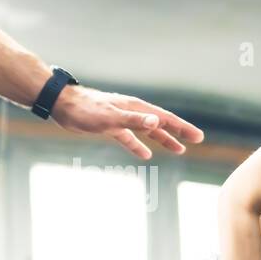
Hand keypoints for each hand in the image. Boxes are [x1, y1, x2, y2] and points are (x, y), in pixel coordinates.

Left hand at [49, 85, 204, 158]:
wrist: (62, 105)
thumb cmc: (86, 110)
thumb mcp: (111, 117)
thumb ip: (135, 121)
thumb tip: (157, 122)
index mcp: (137, 108)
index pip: (165, 118)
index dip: (182, 127)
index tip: (198, 137)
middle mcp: (132, 112)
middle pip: (161, 123)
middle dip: (179, 132)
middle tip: (196, 140)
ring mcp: (122, 119)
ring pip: (148, 131)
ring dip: (163, 139)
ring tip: (179, 150)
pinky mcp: (110, 127)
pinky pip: (130, 138)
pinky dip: (139, 145)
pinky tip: (145, 154)